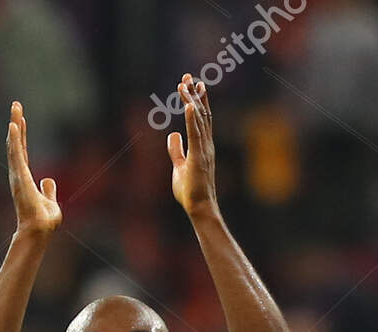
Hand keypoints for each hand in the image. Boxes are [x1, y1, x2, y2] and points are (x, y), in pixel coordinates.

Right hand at [7, 101, 61, 235]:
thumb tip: (48, 180)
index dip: (21, 135)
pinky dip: (15, 139)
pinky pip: (16, 154)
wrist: (40, 230)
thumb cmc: (44, 221)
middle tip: (16, 104)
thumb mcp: (50, 201)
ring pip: (15, 145)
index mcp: (25, 178)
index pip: (22, 151)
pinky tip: (13, 125)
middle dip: (16, 123)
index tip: (20, 119)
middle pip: (17, 143)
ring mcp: (18, 174)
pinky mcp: (20, 176)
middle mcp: (19, 174)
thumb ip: (48, 190)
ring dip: (15, 125)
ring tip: (15, 107)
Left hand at [168, 75, 218, 217]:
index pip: (200, 118)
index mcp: (202, 146)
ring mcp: (203, 150)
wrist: (199, 208)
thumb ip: (176, 150)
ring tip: (185, 84)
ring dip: (191, 101)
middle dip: (194, 94)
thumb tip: (172, 135)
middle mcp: (206, 144)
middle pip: (201, 114)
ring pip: (198, 120)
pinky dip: (192, 120)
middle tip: (188, 76)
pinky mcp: (198, 158)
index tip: (192, 84)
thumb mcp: (180, 166)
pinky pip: (195, 135)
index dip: (196, 100)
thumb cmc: (191, 191)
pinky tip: (189, 106)